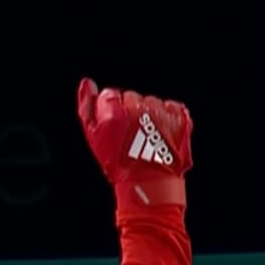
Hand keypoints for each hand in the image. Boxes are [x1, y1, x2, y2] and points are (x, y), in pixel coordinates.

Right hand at [77, 78, 192, 206]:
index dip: (109, 111)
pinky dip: (166, 118)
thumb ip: (86, 107)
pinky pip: (169, 107)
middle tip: (130, 135)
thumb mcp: (93, 136)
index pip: (109, 94)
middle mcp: (138, 108)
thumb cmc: (118, 162)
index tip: (114, 127)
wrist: (149, 181)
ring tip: (146, 138)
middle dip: (129, 111)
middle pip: (130, 97)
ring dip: (147, 115)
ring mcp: (160, 111)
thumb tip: (87, 82)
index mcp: (114, 113)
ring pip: (150, 102)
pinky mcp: (178, 115)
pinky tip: (160, 134)